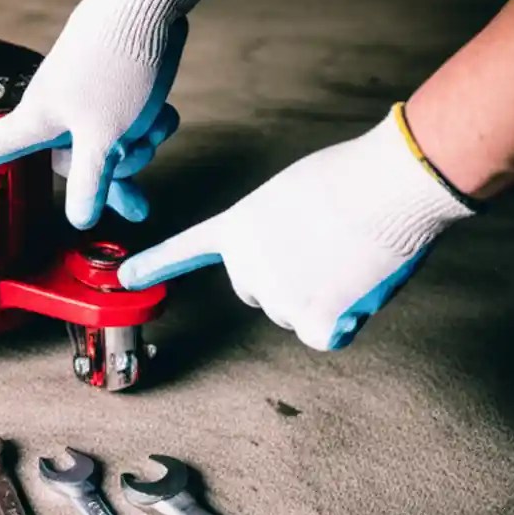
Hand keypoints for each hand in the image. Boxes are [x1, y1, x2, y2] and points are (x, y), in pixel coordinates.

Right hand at [0, 0, 213, 229]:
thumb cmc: (117, 64)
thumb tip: (79, 221)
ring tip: (152, 124)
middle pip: (73, 165)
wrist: (149, 4)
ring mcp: (83, 100)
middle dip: (111, 173)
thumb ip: (90, 183)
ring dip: (138, 144)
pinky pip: (126, 125)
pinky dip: (148, 123)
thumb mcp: (106, 137)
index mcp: (38, 119)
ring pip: (107, 147)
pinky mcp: (109, 90)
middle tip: (135, 183)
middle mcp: (55, 111)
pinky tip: (160, 112)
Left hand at [118, 105, 475, 349]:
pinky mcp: (311, 321)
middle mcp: (246, 266)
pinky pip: (326, 336)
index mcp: (239, 228)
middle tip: (327, 249)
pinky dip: (345, 322)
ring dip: (326, 297)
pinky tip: (358, 288)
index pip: (187, 250)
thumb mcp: (294, 194)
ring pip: (297, 315)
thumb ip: (280, 232)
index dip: (155, 265)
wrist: (388, 185)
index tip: (125, 277)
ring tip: (350, 257)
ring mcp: (276, 296)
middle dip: (290, 281)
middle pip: (261, 293)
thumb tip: (304, 261)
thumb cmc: (357, 178)